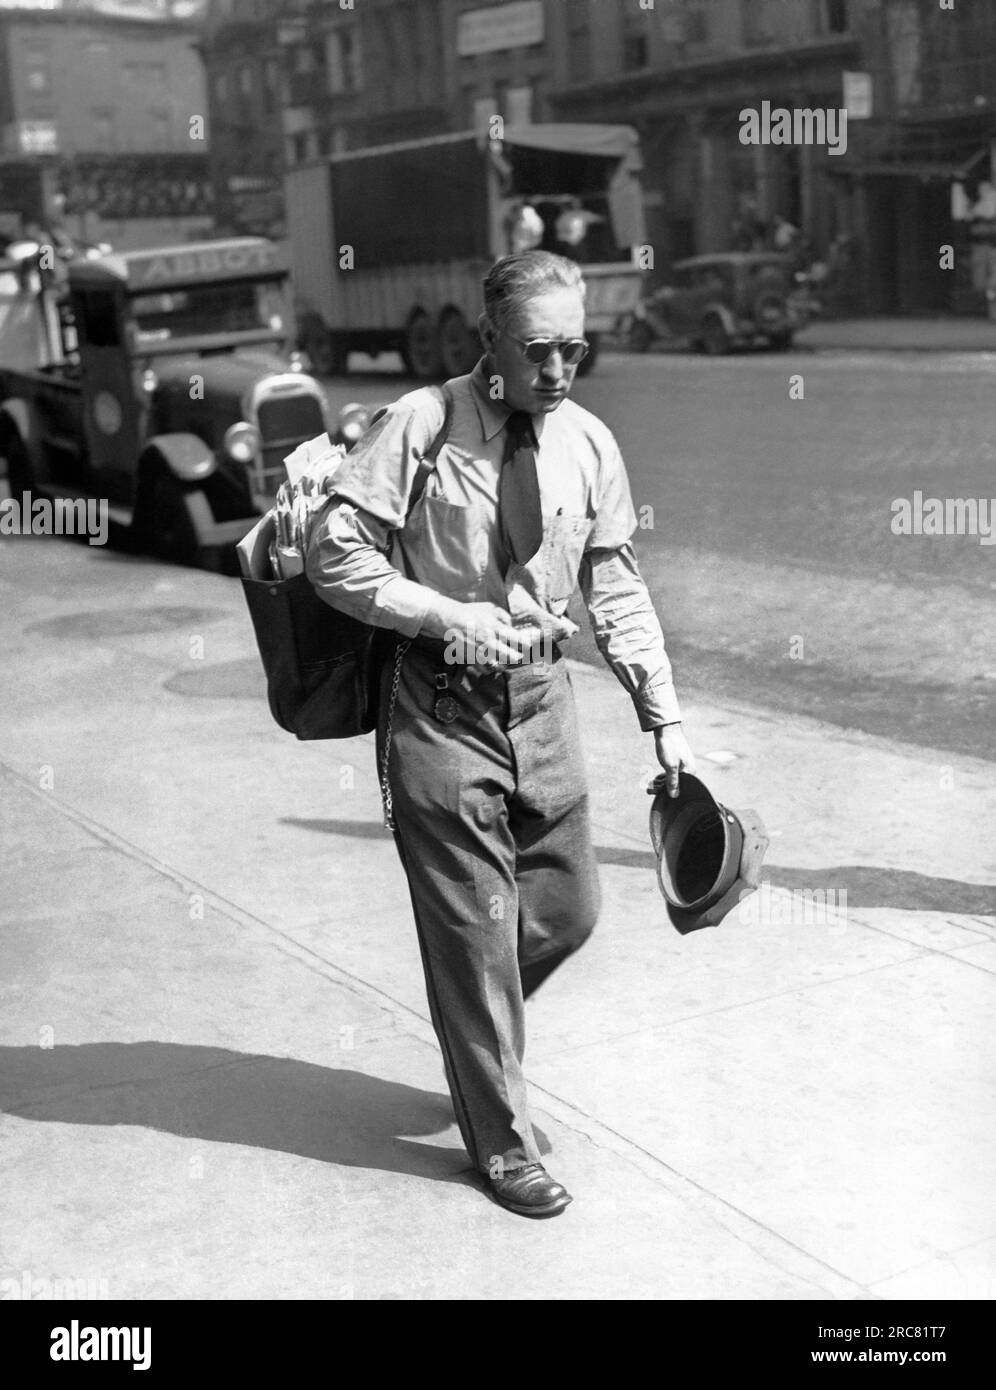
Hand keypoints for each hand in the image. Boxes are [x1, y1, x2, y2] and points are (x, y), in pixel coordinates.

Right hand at [421, 601, 537, 666]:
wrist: (447, 619)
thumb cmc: (470, 612)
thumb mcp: (490, 608)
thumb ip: (504, 617)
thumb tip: (513, 626)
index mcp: (496, 628)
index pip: (519, 640)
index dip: (529, 643)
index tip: (532, 643)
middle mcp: (490, 642)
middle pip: (512, 656)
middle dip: (518, 656)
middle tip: (518, 653)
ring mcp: (480, 653)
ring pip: (499, 666)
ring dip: (504, 664)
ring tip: (505, 660)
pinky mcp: (471, 660)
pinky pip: (486, 670)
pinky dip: (491, 668)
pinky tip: (492, 663)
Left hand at [653, 724, 695, 798]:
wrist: (667, 729)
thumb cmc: (669, 746)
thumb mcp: (670, 766)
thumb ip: (672, 781)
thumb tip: (674, 796)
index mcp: (690, 772)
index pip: (680, 789)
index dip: (667, 792)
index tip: (656, 793)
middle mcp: (688, 770)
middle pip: (675, 784)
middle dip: (662, 788)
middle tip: (649, 789)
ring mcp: (683, 765)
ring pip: (671, 779)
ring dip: (661, 783)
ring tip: (650, 784)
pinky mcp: (677, 761)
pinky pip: (670, 773)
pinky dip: (663, 776)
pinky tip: (655, 778)